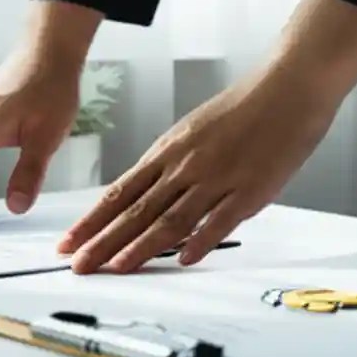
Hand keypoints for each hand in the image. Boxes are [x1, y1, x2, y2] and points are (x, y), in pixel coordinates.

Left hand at [57, 70, 340, 273]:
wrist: (286, 88)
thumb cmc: (244, 108)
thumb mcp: (194, 132)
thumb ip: (173, 166)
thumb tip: (152, 195)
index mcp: (169, 151)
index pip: (119, 192)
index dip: (92, 221)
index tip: (70, 241)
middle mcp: (185, 166)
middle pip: (136, 210)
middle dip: (103, 242)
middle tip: (79, 265)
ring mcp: (216, 178)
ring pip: (171, 218)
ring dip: (141, 246)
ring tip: (116, 267)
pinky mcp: (249, 190)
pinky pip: (220, 219)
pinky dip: (200, 241)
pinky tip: (183, 258)